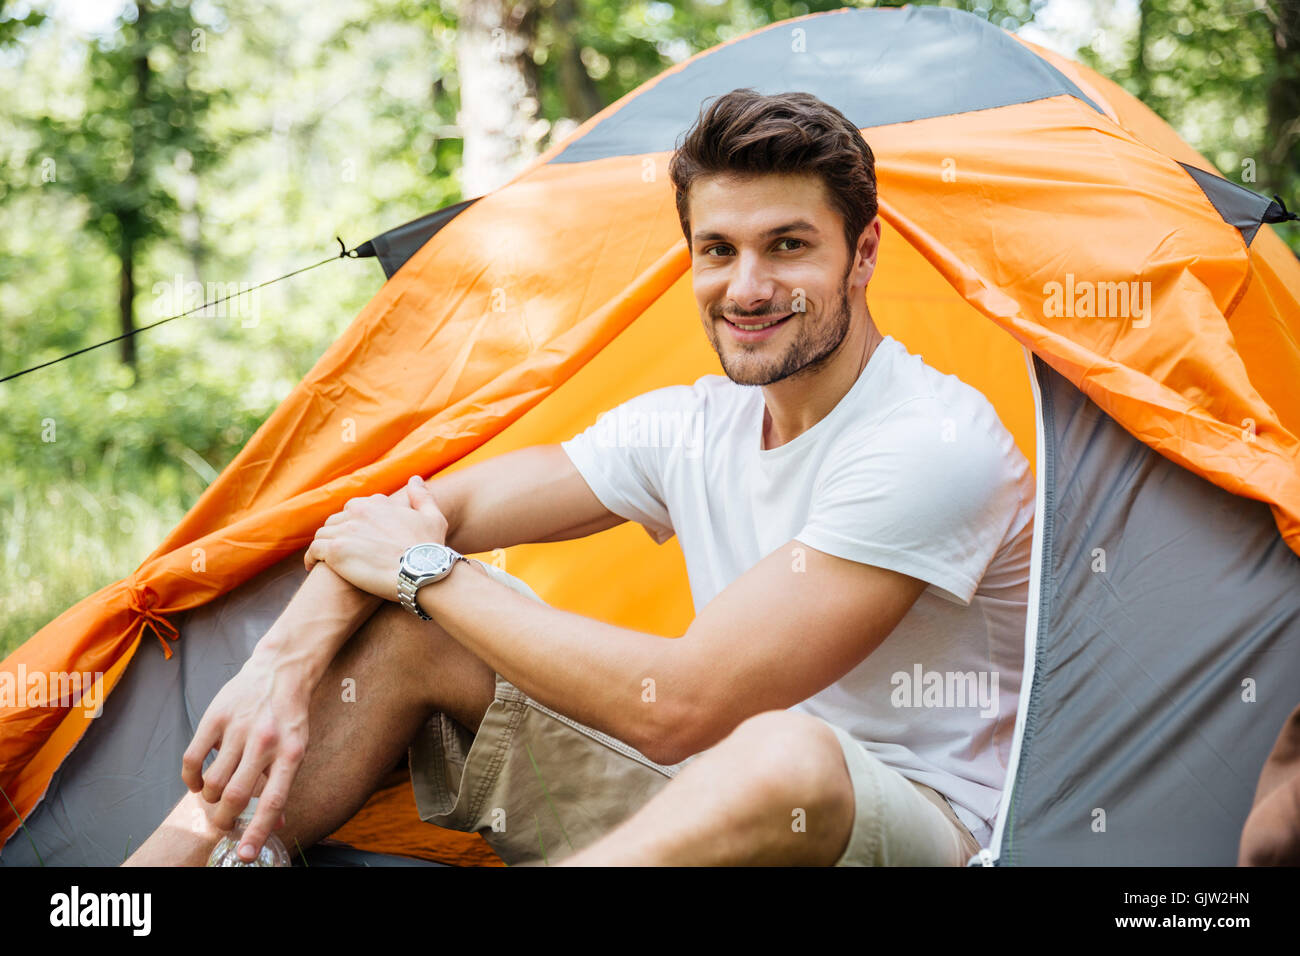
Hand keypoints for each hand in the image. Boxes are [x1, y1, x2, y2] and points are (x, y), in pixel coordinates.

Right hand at [181, 645, 310, 861]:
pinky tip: (198, 781)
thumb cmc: (288, 716)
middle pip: (235, 796)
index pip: (272, 802)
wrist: (281, 670)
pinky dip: (191, 778)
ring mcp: (239, 729)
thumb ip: (282, 783)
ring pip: (213, 782)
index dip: (257, 832)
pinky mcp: (215, 717)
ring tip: (215, 794)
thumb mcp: (296, 748)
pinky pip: (192, 759)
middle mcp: (265, 742)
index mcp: (290, 754)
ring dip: (210, 797)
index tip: (243, 855)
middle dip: (224, 819)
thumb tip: (280, 823)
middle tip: (222, 822)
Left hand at [305, 476, 449, 599]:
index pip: (354, 508)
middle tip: (340, 551)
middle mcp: (358, 513)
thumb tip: (414, 479)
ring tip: (325, 560)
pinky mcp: (335, 551)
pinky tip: (314, 566)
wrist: (422, 572)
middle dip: (336, 534)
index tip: (356, 537)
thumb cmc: (430, 549)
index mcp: (377, 504)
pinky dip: (311, 558)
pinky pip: (313, 550)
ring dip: (323, 546)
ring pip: (322, 535)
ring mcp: (345, 531)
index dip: (353, 523)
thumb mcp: (432, 517)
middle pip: (335, 521)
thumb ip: (421, 496)